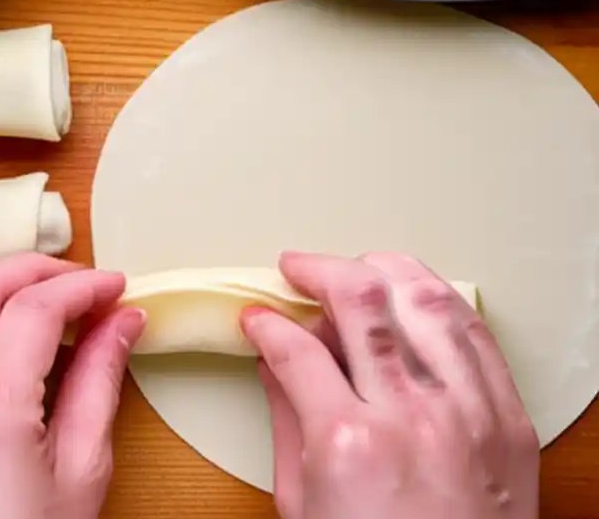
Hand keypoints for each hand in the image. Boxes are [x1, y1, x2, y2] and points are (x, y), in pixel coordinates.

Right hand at [243, 251, 538, 518]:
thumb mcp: (303, 501)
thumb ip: (286, 420)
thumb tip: (272, 364)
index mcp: (347, 439)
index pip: (294, 345)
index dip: (265, 322)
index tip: (256, 318)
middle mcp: (410, 413)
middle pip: (360, 298)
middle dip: (318, 269)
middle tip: (297, 269)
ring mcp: (466, 410)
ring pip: (425, 299)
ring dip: (382, 270)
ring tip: (357, 270)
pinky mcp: (507, 418)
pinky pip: (477, 334)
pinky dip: (441, 303)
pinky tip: (415, 298)